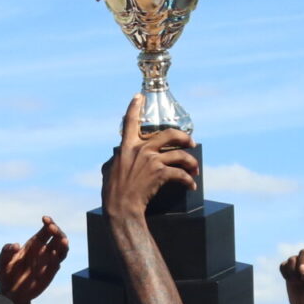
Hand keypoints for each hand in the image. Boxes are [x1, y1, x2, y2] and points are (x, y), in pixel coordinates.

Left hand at [0, 217, 69, 303]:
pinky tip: (55, 255)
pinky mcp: (49, 273)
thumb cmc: (5, 274)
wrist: (9, 293)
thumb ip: (5, 252)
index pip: (46, 230)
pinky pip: (57, 264)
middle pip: (57, 237)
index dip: (49, 223)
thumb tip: (16, 245)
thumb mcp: (1, 262)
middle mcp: (43, 251)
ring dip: (63, 244)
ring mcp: (48, 262)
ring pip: (62, 249)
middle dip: (57, 230)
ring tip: (62, 240)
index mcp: (34, 244)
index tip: (45, 219)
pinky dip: (58, 258)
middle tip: (51, 228)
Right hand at [101, 96, 197, 216]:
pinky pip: (181, 174)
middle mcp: (141, 149)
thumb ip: (115, 158)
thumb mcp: (108, 170)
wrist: (121, 207)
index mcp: (127, 147)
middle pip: (170, 134)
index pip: (130, 122)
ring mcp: (152, 161)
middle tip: (191, 142)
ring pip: (180, 155)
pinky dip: (188, 181)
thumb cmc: (112, 192)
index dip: (134, 107)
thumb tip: (116, 154)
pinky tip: (191, 185)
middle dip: (184, 137)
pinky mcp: (161, 173)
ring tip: (195, 168)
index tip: (138, 97)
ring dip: (191, 162)